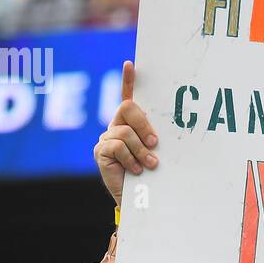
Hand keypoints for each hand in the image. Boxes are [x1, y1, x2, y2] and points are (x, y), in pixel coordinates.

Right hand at [94, 61, 158, 206]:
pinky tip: (136, 170)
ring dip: (141, 150)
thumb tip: (163, 134)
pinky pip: (117, 146)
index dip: (128, 80)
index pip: (127, 97)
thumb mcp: (155, 152)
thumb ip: (155, 138)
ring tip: (150, 164)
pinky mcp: (100, 151)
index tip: (131, 64)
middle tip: (155, 143)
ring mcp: (106, 138)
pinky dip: (131, 159)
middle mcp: (116, 127)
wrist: (137, 198)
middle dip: (144, 124)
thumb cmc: (151, 174)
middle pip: (127, 108)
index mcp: (131, 124)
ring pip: (125, 132)